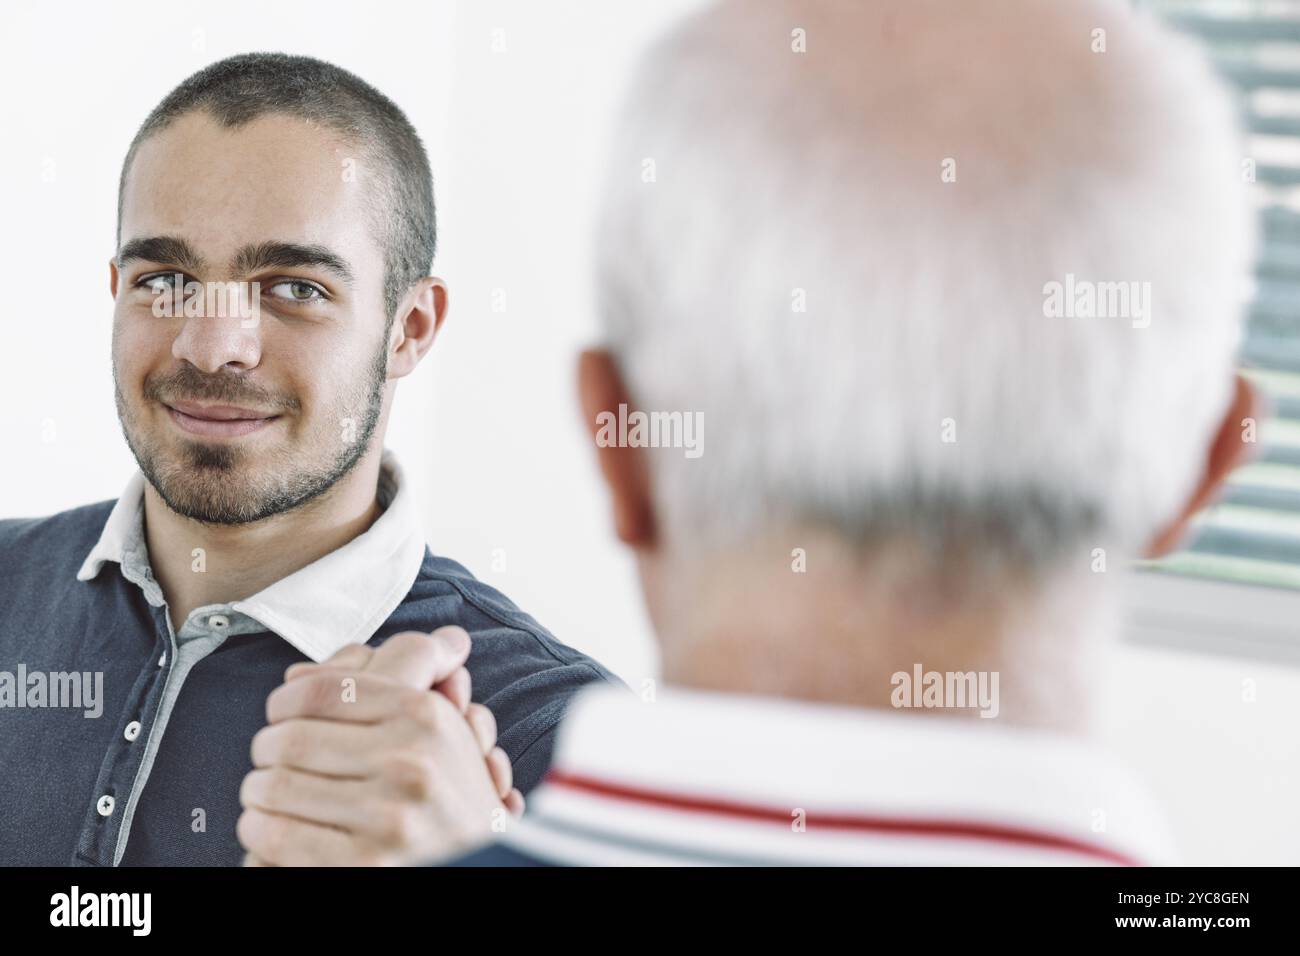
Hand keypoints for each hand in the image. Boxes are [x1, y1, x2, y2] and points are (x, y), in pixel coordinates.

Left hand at [238, 626, 522, 865]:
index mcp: (428, 718)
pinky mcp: (364, 864)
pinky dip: (260, 829)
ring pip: (276, 784)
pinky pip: (276, 834)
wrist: (485, 865)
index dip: (286, 699)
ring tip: (270, 794)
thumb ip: (385, 684)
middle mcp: (412, 763)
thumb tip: (298, 672)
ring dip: (260, 791)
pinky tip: (274, 827)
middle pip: (292, 736)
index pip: (327, 688)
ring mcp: (389, 818)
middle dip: (267, 748)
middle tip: (270, 759)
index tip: (280, 713)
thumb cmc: (449, 801)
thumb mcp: (440, 729)